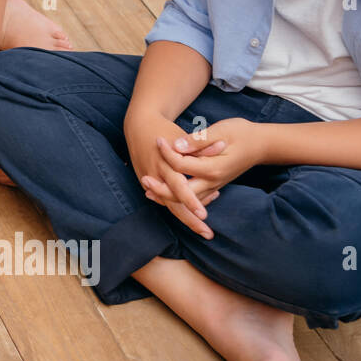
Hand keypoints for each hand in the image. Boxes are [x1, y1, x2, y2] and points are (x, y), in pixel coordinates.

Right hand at [124, 110, 224, 238]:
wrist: (138, 126)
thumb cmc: (164, 130)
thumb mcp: (181, 135)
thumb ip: (200, 145)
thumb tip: (221, 147)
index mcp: (165, 164)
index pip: (178, 188)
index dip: (191, 202)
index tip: (204, 216)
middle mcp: (156, 176)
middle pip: (173, 204)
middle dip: (190, 220)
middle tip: (208, 234)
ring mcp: (150, 180)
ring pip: (168, 204)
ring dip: (185, 217)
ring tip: (203, 229)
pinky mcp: (148, 182)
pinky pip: (164, 198)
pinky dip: (179, 204)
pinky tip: (196, 206)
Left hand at [144, 118, 267, 216]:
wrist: (261, 144)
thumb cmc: (241, 133)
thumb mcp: (221, 131)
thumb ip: (198, 140)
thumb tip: (177, 145)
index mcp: (212, 168)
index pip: (180, 165)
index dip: (166, 152)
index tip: (158, 139)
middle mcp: (212, 181)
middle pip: (180, 194)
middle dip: (160, 188)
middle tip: (143, 178)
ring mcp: (213, 186)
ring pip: (186, 200)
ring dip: (166, 196)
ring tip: (148, 188)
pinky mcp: (214, 186)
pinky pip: (194, 198)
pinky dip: (179, 198)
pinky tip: (165, 191)